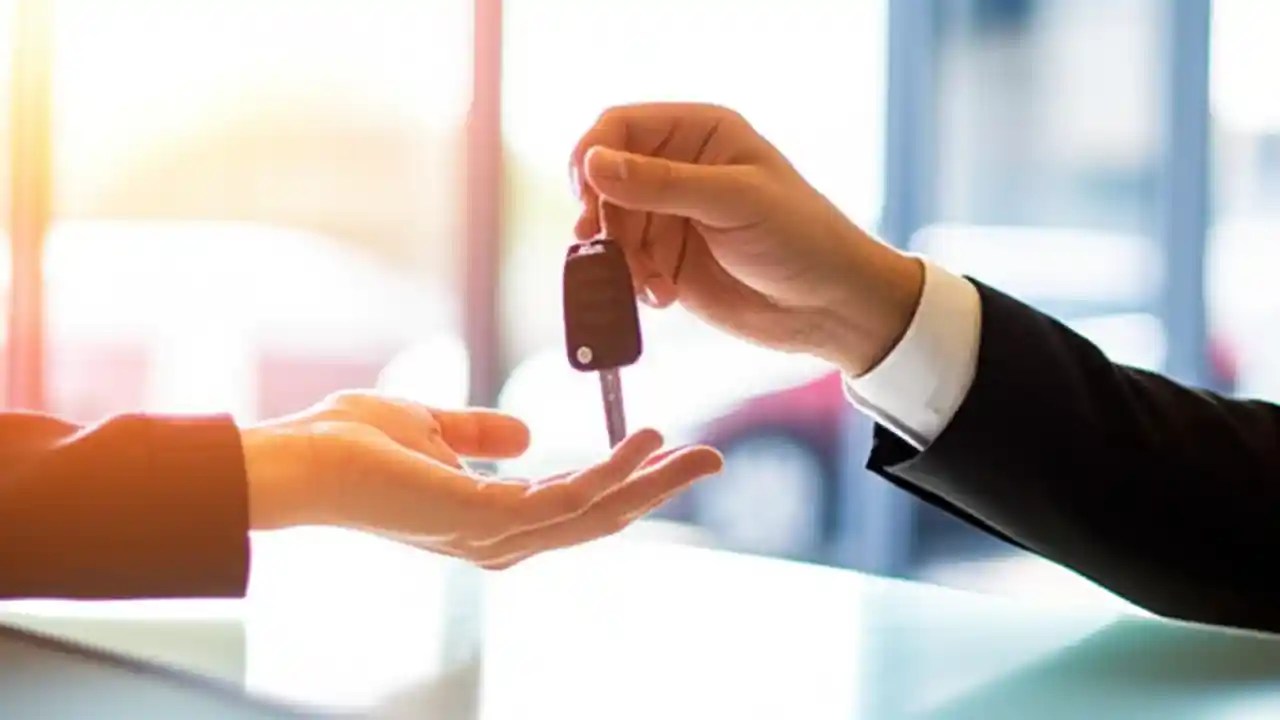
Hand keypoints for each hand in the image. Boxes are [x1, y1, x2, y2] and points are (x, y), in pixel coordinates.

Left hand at [241, 391, 722, 568]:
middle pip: (597, 520)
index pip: (573, 506)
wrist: (298, 462)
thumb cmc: (347, 446)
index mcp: (489, 518)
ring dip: (649, 485)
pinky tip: (640, 447)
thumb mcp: (430, 427)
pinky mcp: (484, 517)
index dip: (621, 481)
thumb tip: (527, 434)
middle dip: (656, 491)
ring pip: (595, 516)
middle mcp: (498, 537)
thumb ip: (480, 434)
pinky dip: (609, 472)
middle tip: (708, 462)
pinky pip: (567, 500)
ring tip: (697, 456)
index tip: (658, 447)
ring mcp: (493, 534)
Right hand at [570, 103, 924, 375]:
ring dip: (619, 258)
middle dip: (600, 215)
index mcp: (700, 134)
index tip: (586, 194)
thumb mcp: (734, 202)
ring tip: (652, 284)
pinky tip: (664, 297)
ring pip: (610, 228)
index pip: (620, 127)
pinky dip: (632, 283)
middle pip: (605, 180)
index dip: (593, 155)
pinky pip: (624, 266)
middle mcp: (678, 170)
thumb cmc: (801, 238)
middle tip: (599, 246)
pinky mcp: (668, 262)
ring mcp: (671, 217)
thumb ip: (663, 185)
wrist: (832, 307)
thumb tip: (594, 164)